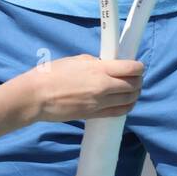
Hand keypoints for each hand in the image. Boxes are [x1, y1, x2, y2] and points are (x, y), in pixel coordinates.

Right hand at [29, 54, 143, 122]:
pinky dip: (126, 106)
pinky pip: (118, 112)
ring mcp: (100, 103)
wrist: (37, 96)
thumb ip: (95, 62)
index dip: (139, 66)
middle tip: (136, 76)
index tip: (139, 66)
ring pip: (129, 100)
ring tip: (132, 89)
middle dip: (138, 80)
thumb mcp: (76, 60)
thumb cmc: (52, 73)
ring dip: (134, 94)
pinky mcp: (94, 115)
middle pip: (133, 85)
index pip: (130, 68)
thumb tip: (106, 66)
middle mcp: (103, 87)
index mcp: (99, 70)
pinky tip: (125, 102)